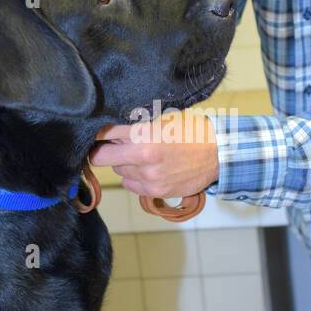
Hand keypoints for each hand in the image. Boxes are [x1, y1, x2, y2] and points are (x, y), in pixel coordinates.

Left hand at [89, 112, 218, 197]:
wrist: (216, 153)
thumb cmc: (190, 132)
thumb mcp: (162, 120)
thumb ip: (135, 126)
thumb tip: (108, 132)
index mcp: (143, 132)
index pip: (104, 134)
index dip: (97, 134)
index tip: (95, 136)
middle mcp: (143, 155)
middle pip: (103, 157)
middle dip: (106, 151)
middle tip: (114, 146)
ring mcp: (148, 175)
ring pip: (118, 171)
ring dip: (124, 164)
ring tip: (142, 157)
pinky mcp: (155, 190)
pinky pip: (130, 185)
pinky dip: (135, 178)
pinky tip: (149, 169)